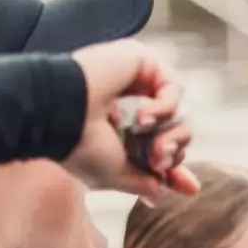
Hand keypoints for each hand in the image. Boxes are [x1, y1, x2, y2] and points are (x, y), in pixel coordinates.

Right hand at [67, 39, 197, 199]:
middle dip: (175, 150)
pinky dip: (165, 108)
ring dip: (173, 134)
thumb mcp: (118, 175)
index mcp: (122, 125)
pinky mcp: (139, 58)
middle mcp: (130, 100)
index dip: (174, 161)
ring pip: (181, 108)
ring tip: (153, 146)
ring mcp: (135, 77)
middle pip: (179, 126)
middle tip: (157, 160)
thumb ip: (153, 181)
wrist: (55, 117)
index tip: (170, 176)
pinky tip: (142, 117)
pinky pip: (174, 86)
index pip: (164, 141)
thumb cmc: (77, 146)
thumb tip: (191, 189)